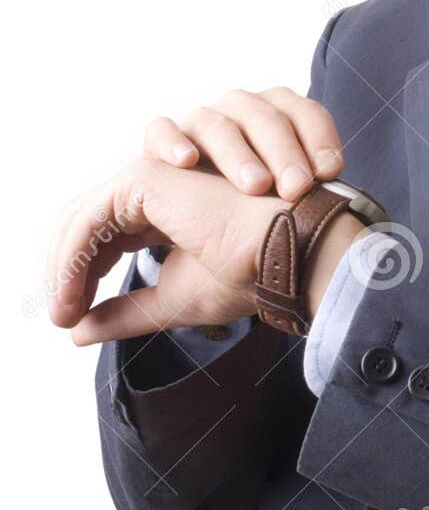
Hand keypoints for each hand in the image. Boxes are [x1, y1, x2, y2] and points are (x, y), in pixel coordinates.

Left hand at [46, 157, 282, 344]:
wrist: (285, 254)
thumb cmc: (249, 271)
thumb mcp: (173, 300)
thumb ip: (127, 312)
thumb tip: (80, 332)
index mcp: (163, 211)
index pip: (103, 238)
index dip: (80, 276)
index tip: (73, 319)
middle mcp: (153, 190)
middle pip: (84, 224)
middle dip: (65, 270)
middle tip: (62, 316)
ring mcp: (148, 178)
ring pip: (80, 220)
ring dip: (64, 268)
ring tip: (65, 311)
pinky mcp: (145, 177)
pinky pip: (88, 220)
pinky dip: (72, 259)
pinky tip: (73, 293)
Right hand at [143, 87, 344, 201]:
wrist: (206, 224)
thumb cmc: (256, 213)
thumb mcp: (288, 203)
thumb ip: (312, 195)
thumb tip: (345, 203)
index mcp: (276, 117)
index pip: (303, 111)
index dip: (319, 136)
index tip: (331, 171)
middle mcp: (239, 112)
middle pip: (264, 115)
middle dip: (283, 150)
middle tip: (296, 187)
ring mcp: (200, 123)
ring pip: (217, 123)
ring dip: (238, 153)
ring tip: (255, 186)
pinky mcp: (159, 142)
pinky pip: (159, 130)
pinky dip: (171, 141)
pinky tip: (187, 162)